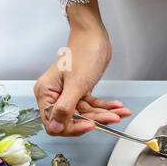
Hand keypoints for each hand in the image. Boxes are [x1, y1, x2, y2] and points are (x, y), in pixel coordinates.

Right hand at [33, 0, 129, 135]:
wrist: (94, 37)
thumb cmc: (82, 53)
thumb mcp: (75, 84)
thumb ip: (65, 108)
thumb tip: (56, 127)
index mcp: (46, 92)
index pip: (53, 123)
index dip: (71, 127)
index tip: (89, 126)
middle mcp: (55, 95)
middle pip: (73, 119)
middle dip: (95, 119)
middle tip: (112, 118)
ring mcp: (68, 94)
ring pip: (87, 114)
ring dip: (105, 114)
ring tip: (119, 111)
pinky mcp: (80, 92)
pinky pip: (93, 106)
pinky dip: (106, 107)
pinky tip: (117, 107)